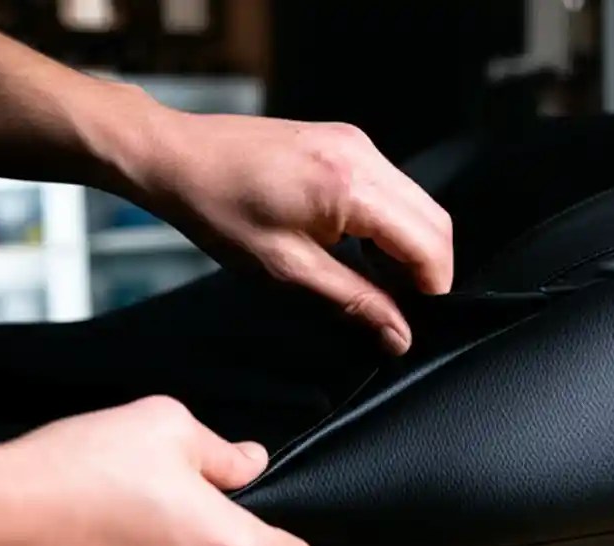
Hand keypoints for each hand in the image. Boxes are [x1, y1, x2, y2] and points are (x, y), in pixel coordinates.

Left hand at [121, 110, 453, 355]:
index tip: (414, 321)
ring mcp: (357, 144)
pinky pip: (394, 189)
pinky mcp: (347, 143)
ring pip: (419, 204)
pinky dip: (392, 224)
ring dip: (410, 248)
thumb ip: (353, 301)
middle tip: (400, 308)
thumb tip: (399, 335)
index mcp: (350, 187)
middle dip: (428, 271)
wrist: (177, 156)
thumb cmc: (217, 209)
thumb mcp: (287, 269)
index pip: (428, 243)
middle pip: (436, 221)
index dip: (433, 289)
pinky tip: (361, 249)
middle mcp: (363, 156)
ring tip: (377, 282)